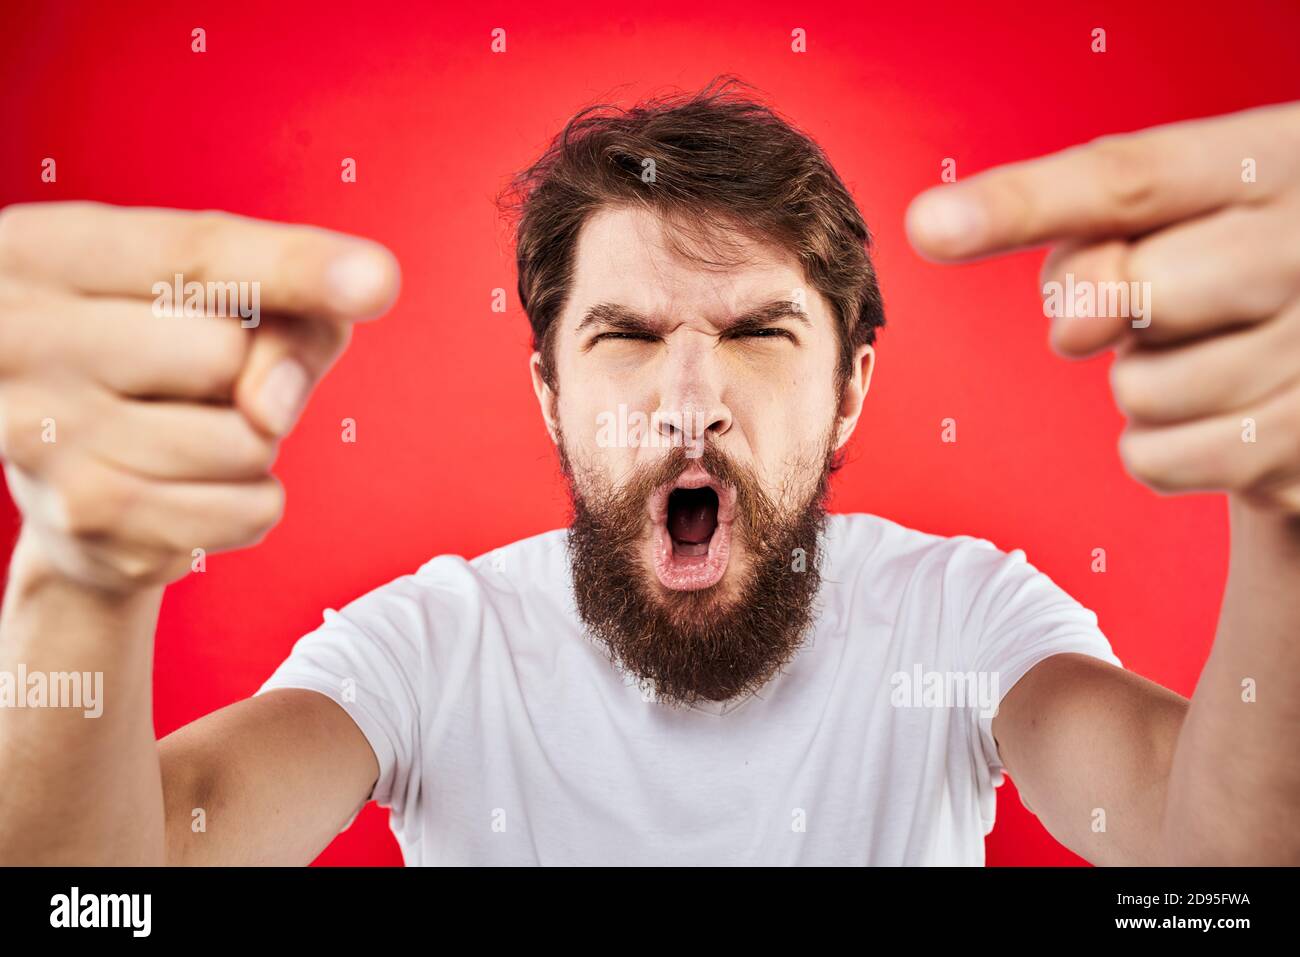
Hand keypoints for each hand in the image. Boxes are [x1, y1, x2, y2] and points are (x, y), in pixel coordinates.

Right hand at [0, 201, 399, 591]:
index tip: (376, 281)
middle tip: (188, 377)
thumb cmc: (158, 355)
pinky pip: (249, 510)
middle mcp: (20, 336)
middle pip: (227, 353)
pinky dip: (252, 501)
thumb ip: (287, 315)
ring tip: (183, 430)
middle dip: (249, 371)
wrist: (63, 472)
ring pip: (247, 440)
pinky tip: (189, 485)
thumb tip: (272, 404)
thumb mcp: (223, 301)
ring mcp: (42, 435)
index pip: (193, 255)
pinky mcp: (85, 518)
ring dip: (254, 443)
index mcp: (42, 250)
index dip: (292, 266)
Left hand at [905, 101, 1299, 513]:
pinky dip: (1160, 449)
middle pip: (1133, 288)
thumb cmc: (1233, 275)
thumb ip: (1107, 238)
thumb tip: (1073, 316)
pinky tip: (1213, 418)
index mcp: (1275, 160)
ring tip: (1205, 359)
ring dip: (1142, 384)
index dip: (1022, 203)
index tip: (929, 225)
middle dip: (1100, 309)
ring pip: (1140, 389)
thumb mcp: (1184, 223)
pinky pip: (1159, 459)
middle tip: (1136, 309)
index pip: (1130, 179)